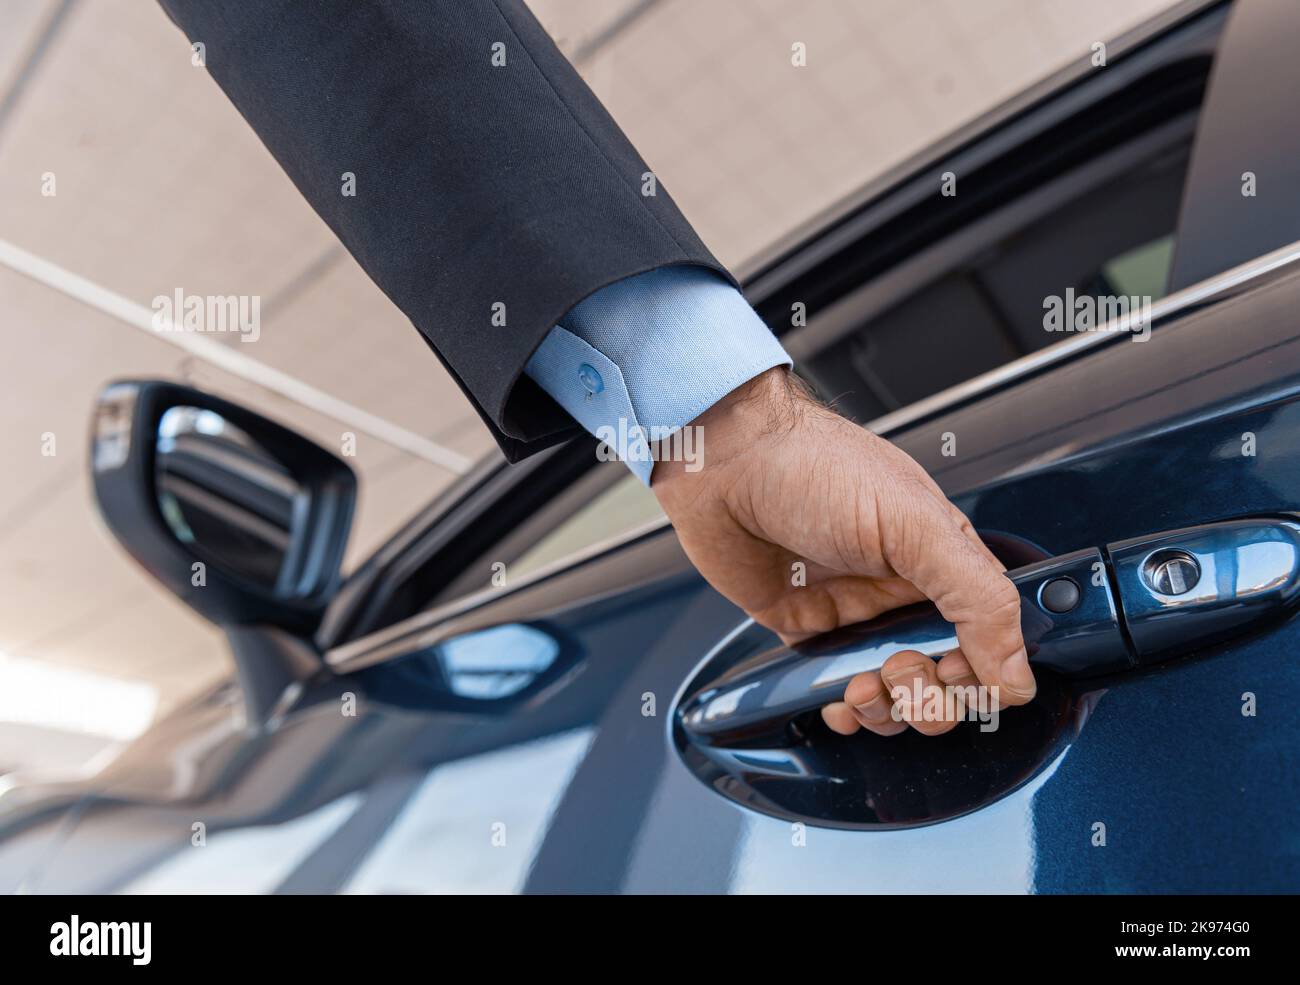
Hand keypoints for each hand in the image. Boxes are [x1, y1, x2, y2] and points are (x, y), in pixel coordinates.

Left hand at [651, 367, 1034, 736]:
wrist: (726, 465)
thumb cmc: (813, 467)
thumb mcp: (916, 526)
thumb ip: (977, 600)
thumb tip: (1017, 674)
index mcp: (944, 560)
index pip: (992, 640)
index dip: (982, 676)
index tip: (960, 679)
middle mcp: (905, 591)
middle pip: (946, 680)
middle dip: (931, 698)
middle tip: (902, 674)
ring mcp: (857, 613)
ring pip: (894, 695)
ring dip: (888, 711)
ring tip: (863, 690)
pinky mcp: (810, 630)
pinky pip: (838, 690)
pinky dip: (844, 712)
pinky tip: (837, 703)